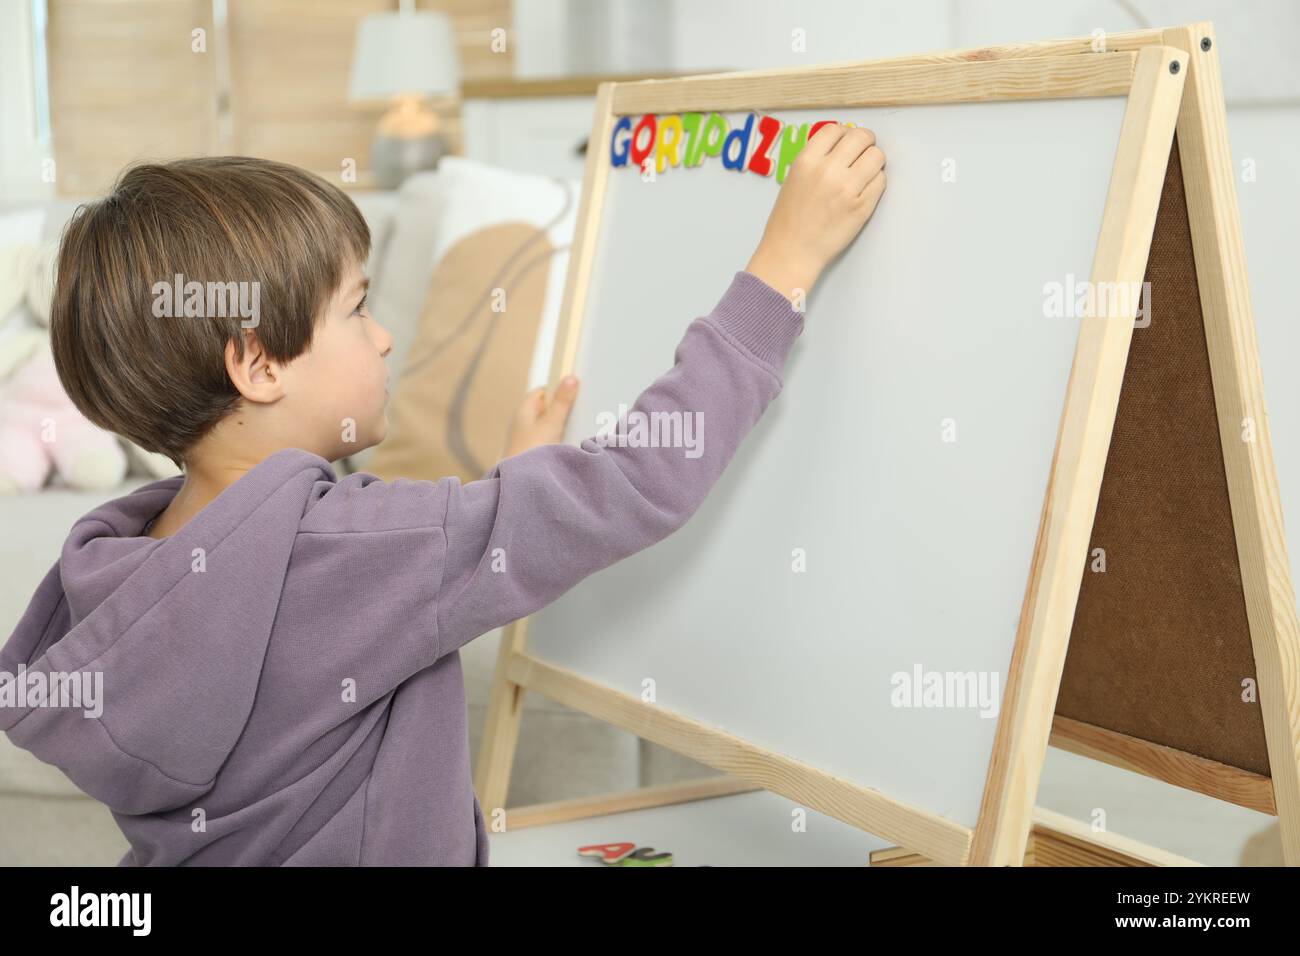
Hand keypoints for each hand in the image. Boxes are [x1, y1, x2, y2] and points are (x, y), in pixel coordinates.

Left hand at [503, 375, 579, 457]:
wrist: (519, 482)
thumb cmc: (530, 452)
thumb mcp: (552, 423)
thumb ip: (562, 402)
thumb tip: (570, 378)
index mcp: (523, 410)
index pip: (541, 392)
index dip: (556, 389)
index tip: (572, 390)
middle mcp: (521, 423)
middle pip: (544, 409)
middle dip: (560, 410)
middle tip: (576, 411)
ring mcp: (524, 438)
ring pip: (545, 426)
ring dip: (558, 427)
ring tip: (571, 431)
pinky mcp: (529, 452)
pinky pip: (545, 441)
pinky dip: (555, 441)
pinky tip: (564, 448)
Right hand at [745, 124, 885, 303]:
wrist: (792, 252)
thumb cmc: (790, 220)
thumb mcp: (793, 178)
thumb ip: (816, 159)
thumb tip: (843, 144)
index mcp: (806, 161)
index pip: (836, 129)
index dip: (844, 134)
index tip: (846, 143)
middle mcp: (827, 170)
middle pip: (861, 137)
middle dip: (865, 143)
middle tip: (862, 154)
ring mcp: (847, 188)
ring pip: (876, 156)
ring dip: (874, 162)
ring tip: (864, 173)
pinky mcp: (862, 206)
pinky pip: (881, 181)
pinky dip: (876, 182)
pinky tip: (864, 190)